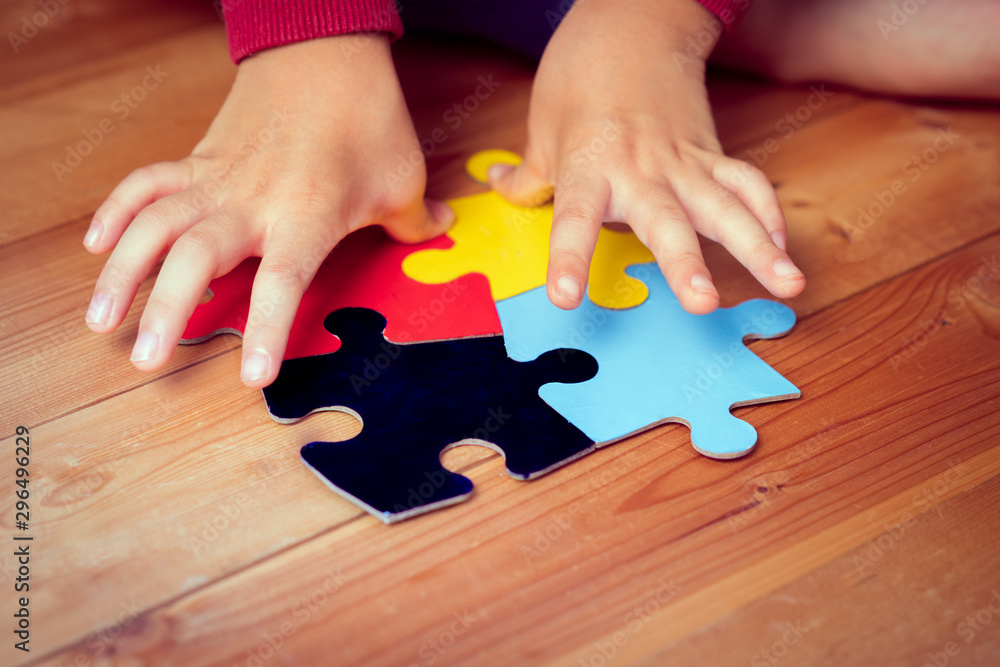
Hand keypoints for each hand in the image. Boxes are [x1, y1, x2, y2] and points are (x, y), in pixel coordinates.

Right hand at [83, 35, 451, 386]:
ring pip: (155, 223)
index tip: (251, 376)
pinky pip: (147, 184)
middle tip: (145, 358)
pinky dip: (117, 212)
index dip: (265, 330)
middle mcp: (252, 201)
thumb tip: (445, 232)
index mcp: (307, 213)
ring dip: (123, 271)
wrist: (322, 48)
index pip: (281, 282)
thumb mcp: (403, 175)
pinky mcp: (198, 159)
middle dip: (166, 309)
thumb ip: (418, 219)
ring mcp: (218, 178)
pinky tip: (98, 246)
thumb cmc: (366, 114)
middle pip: (195, 256)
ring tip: (102, 319)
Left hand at [488, 0, 804, 313]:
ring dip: (759, 247)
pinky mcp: (712, 153)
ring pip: (726, 206)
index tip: (566, 297)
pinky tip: (784, 250)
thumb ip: (527, 173)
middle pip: (666, 221)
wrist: (636, 21)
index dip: (569, 259)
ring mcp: (684, 162)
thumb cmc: (581, 73)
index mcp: (590, 166)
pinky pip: (746, 184)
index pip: (574, 219)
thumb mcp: (542, 126)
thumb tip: (496, 186)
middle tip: (704, 303)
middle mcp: (641, 169)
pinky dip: (769, 214)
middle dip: (686, 264)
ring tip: (789, 283)